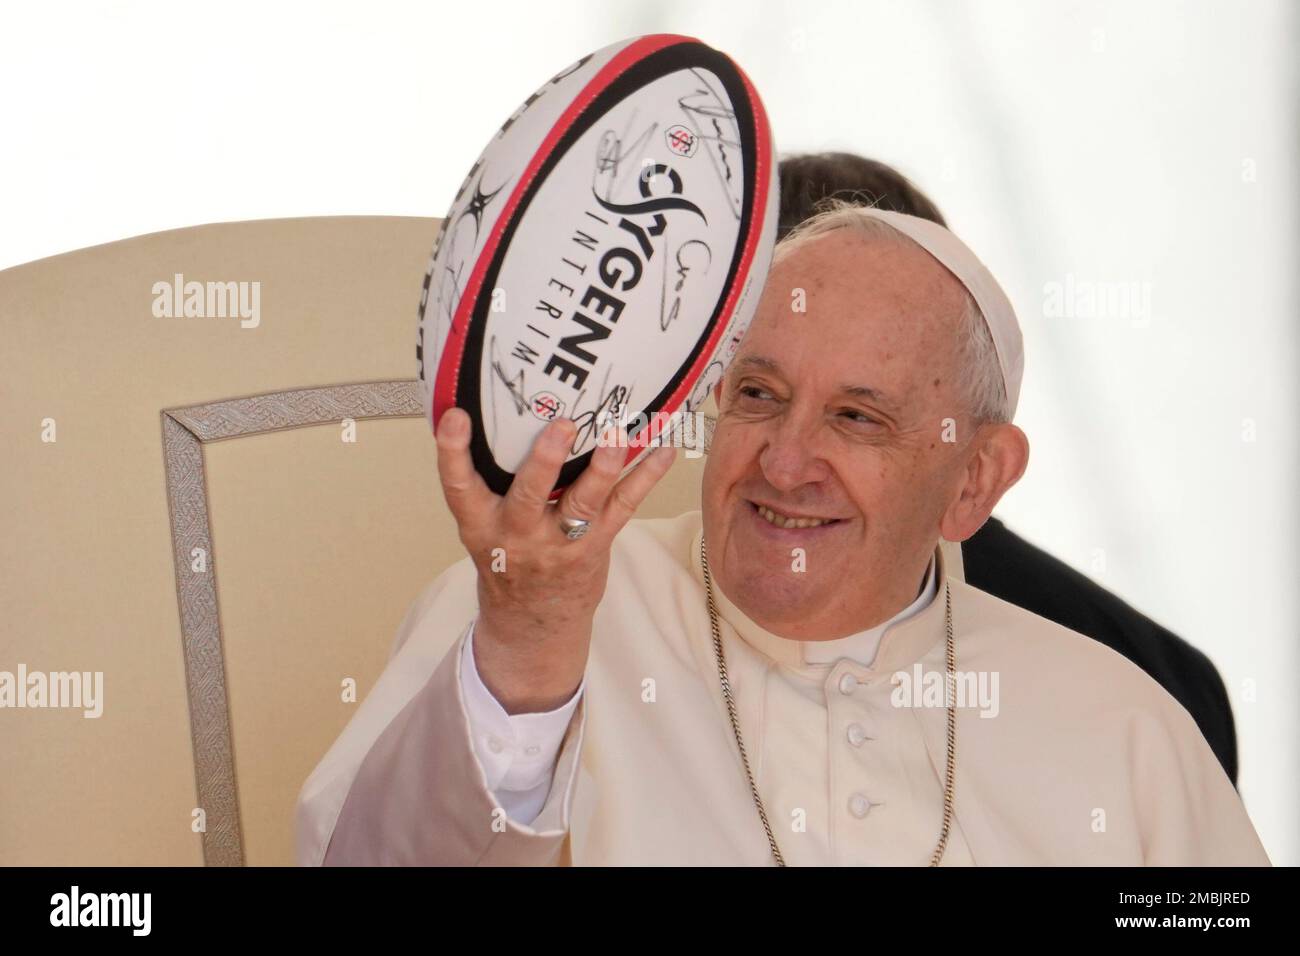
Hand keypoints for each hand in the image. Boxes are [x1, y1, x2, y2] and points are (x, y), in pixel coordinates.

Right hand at [435, 408, 676, 712]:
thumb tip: (496, 413)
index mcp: (481, 525)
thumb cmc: (509, 559)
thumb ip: (488, 484)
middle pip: (528, 496)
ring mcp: (560, 542)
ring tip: (617, 434)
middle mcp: (518, 534)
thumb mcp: (484, 528)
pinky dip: (646, 477)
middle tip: (560, 426)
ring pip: (583, 502)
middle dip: (545, 461)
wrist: (532, 623)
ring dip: (603, 466)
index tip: (456, 416)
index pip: (458, 487)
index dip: (452, 452)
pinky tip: (665, 450)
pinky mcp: (595, 545)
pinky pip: (623, 507)